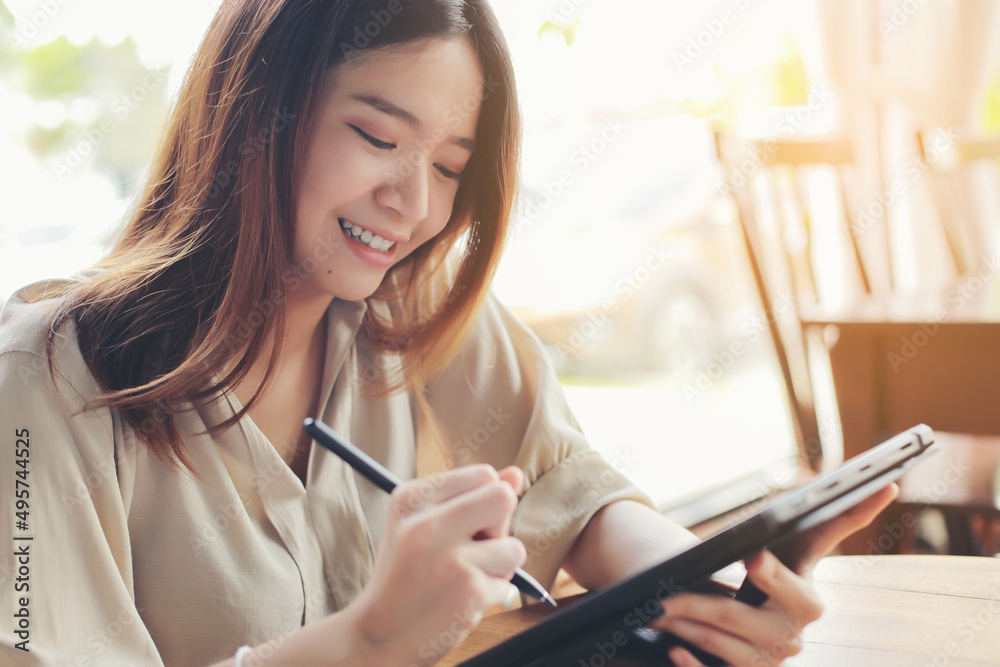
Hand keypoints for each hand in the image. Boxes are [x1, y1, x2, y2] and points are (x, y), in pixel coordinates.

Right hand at [345, 464, 526, 664]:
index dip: (484, 504)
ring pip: (513, 547)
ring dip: (497, 569)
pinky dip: (489, 596)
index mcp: (411, 498)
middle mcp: (427, 522)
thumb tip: (517, 474)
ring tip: (461, 579)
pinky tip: (458, 602)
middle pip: (504, 498)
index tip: (459, 527)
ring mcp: (449, 557)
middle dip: (499, 527)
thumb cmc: (406, 577)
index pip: (483, 475)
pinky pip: (507, 584)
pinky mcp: (468, 589)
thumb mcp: (424, 526)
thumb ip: (472, 498)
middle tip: (470, 551)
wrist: (376, 636)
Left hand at [652, 483, 898, 665]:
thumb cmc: (771, 568)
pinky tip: (672, 648)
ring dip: (685, 627)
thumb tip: (886, 485)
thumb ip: (839, 520)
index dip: (773, 575)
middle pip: (739, 620)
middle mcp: (793, 637)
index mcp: (808, 602)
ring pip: (720, 646)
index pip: (791, 588)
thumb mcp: (795, 543)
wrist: (751, 610)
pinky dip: (690, 664)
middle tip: (666, 593)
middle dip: (700, 605)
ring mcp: (771, 662)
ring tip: (656, 609)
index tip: (752, 556)